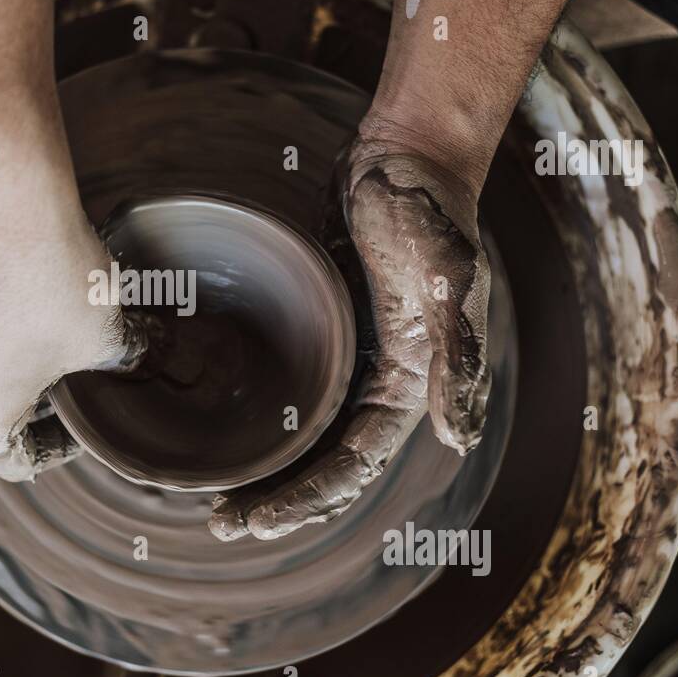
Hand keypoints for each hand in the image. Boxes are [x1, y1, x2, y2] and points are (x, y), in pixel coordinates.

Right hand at [0, 190, 140, 481]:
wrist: (3, 196)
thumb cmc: (49, 280)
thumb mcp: (106, 337)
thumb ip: (127, 362)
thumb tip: (150, 358)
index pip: (17, 460)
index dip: (59, 447)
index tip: (82, 422)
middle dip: (36, 396)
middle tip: (76, 371)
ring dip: (11, 355)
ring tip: (54, 325)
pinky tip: (26, 288)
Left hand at [208, 128, 491, 540]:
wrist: (407, 153)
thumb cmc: (431, 214)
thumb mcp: (449, 283)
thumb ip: (457, 360)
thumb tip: (457, 440)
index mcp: (412, 385)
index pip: (355, 466)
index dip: (309, 500)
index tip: (258, 522)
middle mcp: (383, 381)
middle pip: (327, 464)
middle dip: (281, 500)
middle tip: (222, 523)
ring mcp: (353, 357)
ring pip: (307, 436)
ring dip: (270, 470)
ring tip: (220, 498)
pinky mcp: (325, 327)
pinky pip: (294, 389)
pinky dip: (267, 418)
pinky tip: (229, 428)